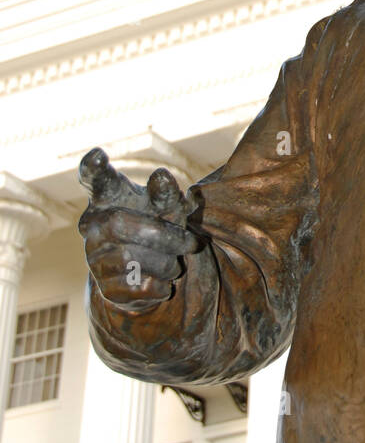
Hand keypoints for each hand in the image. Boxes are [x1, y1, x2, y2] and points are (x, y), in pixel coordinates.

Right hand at [78, 148, 201, 308]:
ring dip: (167, 264)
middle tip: (194, 244)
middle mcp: (94, 225)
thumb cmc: (158, 229)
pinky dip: (161, 285)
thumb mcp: (168, 211)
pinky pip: (137, 286)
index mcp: (110, 199)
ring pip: (131, 259)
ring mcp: (94, 256)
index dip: (93, 169)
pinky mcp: (104, 287)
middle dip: (165, 236)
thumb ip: (166, 195)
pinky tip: (163, 282)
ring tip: (175, 265)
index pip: (96, 180)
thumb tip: (161, 178)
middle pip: (120, 225)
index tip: (98, 154)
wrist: (147, 278)